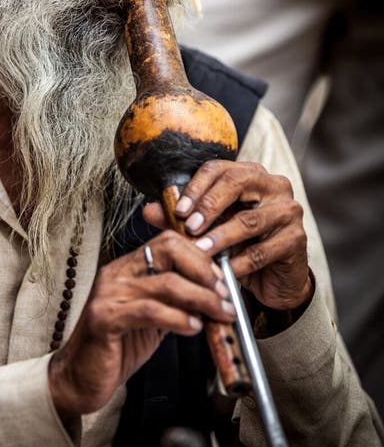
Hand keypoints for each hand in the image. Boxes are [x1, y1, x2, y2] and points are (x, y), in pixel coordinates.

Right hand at [48, 230, 234, 422]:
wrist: (79, 379)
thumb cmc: (116, 348)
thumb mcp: (152, 318)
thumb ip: (175, 302)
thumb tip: (214, 295)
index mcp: (127, 268)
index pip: (168, 241)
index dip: (201, 258)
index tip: (222, 280)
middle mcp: (117, 273)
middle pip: (168, 250)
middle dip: (204, 271)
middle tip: (225, 296)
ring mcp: (109, 293)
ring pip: (167, 282)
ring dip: (202, 299)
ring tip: (220, 315)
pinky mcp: (105, 318)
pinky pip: (151, 311)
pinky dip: (179, 318)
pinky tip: (194, 328)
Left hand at [144, 160, 312, 312]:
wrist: (274, 278)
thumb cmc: (240, 245)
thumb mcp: (210, 228)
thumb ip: (182, 218)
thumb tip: (148, 210)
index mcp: (250, 174)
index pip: (219, 168)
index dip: (196, 187)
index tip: (178, 209)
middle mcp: (274, 186)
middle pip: (237, 183)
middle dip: (208, 205)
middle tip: (188, 226)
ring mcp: (288, 211)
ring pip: (249, 220)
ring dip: (220, 237)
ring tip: (200, 250)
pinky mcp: (297, 239)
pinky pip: (263, 251)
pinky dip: (240, 263)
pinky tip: (224, 271)